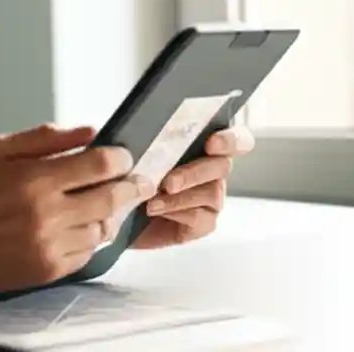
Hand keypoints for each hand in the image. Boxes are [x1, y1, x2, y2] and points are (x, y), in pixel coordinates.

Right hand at [0, 124, 156, 292]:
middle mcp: (46, 215)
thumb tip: (90, 131)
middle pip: (111, 198)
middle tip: (139, 180)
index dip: (119, 158)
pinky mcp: (49, 270)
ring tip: (109, 202)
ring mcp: (50, 246)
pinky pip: (88, 253)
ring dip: (112, 213)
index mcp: (34, 180)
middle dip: (130, 186)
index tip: (124, 155)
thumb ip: (45, 138)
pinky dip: (92, 237)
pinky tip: (85, 225)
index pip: (99, 166)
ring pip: (103, 228)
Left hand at [130, 126, 255, 249]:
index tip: (211, 144)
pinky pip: (201, 218)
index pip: (237, 139)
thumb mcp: (134, 151)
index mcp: (204, 143)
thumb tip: (148, 131)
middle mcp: (213, 170)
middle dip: (195, 173)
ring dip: (181, 197)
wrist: (117, 209)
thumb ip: (149, 140)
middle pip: (223, 166)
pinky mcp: (203, 222)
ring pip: (212, 193)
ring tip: (152, 200)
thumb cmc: (129, 172)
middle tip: (168, 182)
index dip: (230, 140)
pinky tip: (155, 210)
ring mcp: (212, 198)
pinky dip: (177, 213)